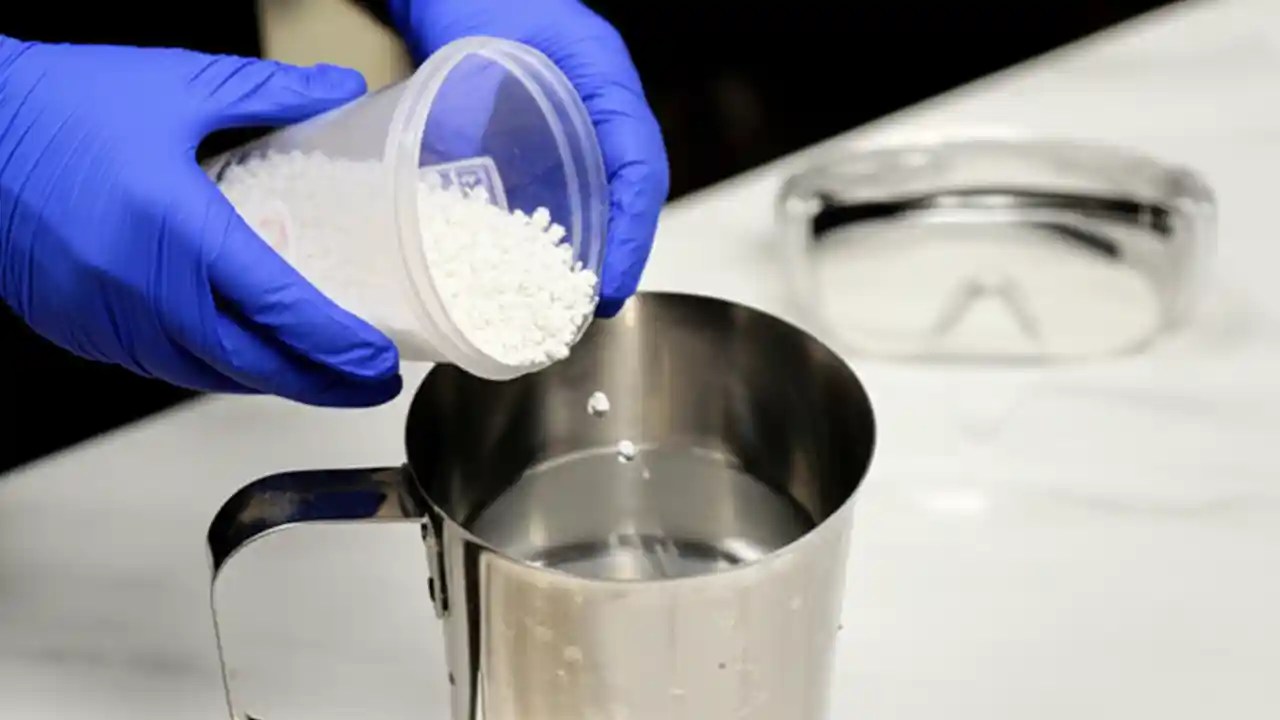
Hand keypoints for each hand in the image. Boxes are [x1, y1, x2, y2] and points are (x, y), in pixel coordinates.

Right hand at [0, 38, 401, 405]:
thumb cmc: (58, 103)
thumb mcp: (177, 85)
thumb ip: (269, 93)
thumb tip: (340, 86)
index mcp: (180, 230)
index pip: (281, 308)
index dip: (338, 344)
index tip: (379, 360)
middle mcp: (144, 289)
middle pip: (253, 364)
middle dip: (321, 382)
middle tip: (368, 385)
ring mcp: (106, 317)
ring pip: (205, 374)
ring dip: (267, 381)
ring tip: (317, 374)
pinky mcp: (77, 327)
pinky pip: (160, 365)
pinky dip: (211, 368)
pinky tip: (239, 356)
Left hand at [389, 0, 670, 316]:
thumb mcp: (467, 55)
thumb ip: (463, 116)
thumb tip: (448, 197)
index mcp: (602, 75)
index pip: (639, 163)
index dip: (631, 230)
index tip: (610, 284)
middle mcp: (603, 97)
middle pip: (633, 183)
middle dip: (621, 247)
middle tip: (598, 301)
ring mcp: (584, 109)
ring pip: (611, 184)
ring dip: (601, 239)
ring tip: (574, 293)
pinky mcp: (556, 122)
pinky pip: (577, 176)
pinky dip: (569, 219)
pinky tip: (541, 257)